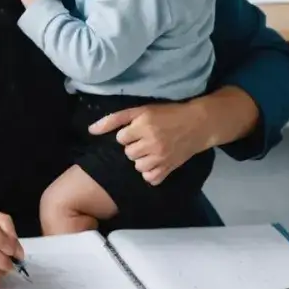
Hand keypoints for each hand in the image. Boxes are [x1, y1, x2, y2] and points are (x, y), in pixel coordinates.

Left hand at [89, 96, 215, 185]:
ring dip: (142, 159)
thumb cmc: (167, 114)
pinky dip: (151, 172)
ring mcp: (161, 157)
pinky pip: (150, 178)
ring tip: (151, 150)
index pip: (121, 138)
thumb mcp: (141, 110)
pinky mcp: (169, 168)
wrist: (197, 124)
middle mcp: (152, 142)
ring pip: (137, 166)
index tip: (138, 129)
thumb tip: (90, 130)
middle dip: (134, 146)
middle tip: (146, 139)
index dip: (128, 134)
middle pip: (128, 153)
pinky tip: (157, 162)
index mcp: (144, 125)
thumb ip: (114, 119)